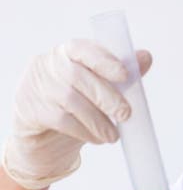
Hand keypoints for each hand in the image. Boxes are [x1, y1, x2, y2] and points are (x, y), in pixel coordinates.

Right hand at [2, 40, 151, 189]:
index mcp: (66, 53)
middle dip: (107, 96)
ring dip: (97, 120)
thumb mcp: (97, 90)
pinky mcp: (29, 110)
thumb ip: (119, 74)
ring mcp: (36, 86)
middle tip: (126, 114)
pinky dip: (84, 131)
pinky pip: (61, 120)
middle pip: (77, 76)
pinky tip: (96, 138)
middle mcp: (48, 65)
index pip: (82, 49)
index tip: (125, 75)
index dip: (104, 60)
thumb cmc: (76, 108)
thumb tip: (146, 57)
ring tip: (112, 135)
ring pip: (71, 100)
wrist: (44, 140)